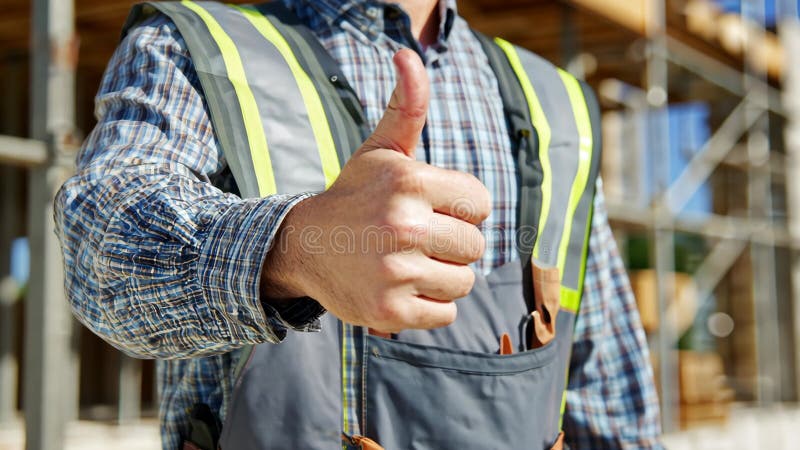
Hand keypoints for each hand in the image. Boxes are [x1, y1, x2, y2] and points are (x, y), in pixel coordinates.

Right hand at [263, 49, 490, 332]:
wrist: (303, 246)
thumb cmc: (355, 196)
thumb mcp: (381, 150)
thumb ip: (406, 106)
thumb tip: (408, 52)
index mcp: (409, 181)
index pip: (481, 204)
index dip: (459, 209)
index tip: (428, 209)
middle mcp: (403, 224)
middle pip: (475, 246)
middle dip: (450, 245)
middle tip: (412, 240)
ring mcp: (395, 271)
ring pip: (463, 282)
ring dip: (440, 277)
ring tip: (405, 264)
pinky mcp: (389, 311)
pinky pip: (445, 313)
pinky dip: (428, 306)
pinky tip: (399, 288)